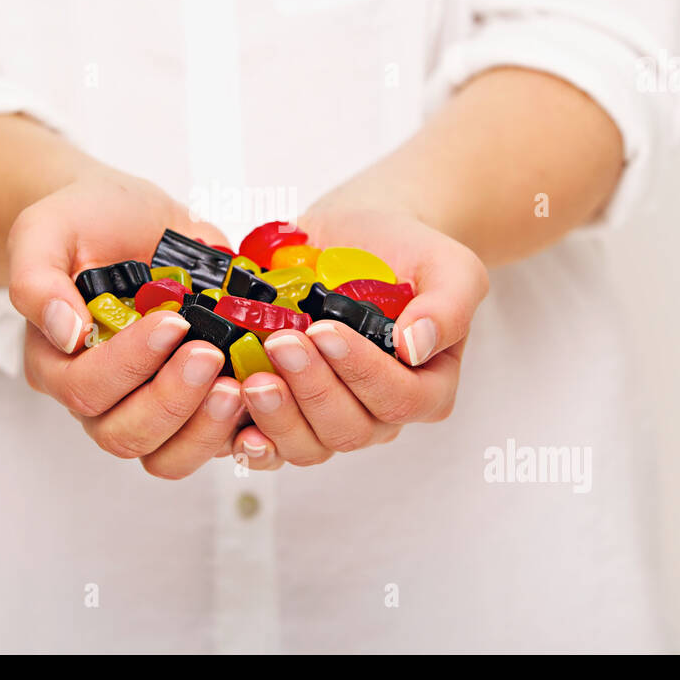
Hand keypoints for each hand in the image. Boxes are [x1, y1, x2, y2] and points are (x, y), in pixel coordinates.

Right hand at [8, 170, 245, 478]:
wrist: (133, 216)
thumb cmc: (85, 221)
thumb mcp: (46, 230)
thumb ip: (36, 280)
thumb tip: (65, 333)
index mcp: (57, 362)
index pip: (85, 387)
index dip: (129, 364)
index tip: (172, 322)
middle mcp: (100, 396)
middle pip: (125, 434)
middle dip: (171, 400)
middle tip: (210, 354)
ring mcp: (148, 405)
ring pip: (167, 454)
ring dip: (205, 428)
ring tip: (239, 385)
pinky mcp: (195, 404)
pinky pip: (212, 440)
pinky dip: (239, 428)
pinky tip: (262, 396)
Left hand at [231, 203, 487, 470]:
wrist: (358, 235)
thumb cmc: (407, 252)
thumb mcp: (449, 266)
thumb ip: (447, 307)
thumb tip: (417, 346)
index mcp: (425, 388)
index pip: (398, 399)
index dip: (361, 372)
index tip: (326, 331)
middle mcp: (376, 413)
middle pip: (347, 429)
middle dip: (311, 388)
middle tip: (282, 342)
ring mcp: (328, 416)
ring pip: (305, 445)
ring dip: (276, 414)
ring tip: (252, 375)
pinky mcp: (287, 409)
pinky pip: (267, 444)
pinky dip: (247, 435)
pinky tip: (230, 412)